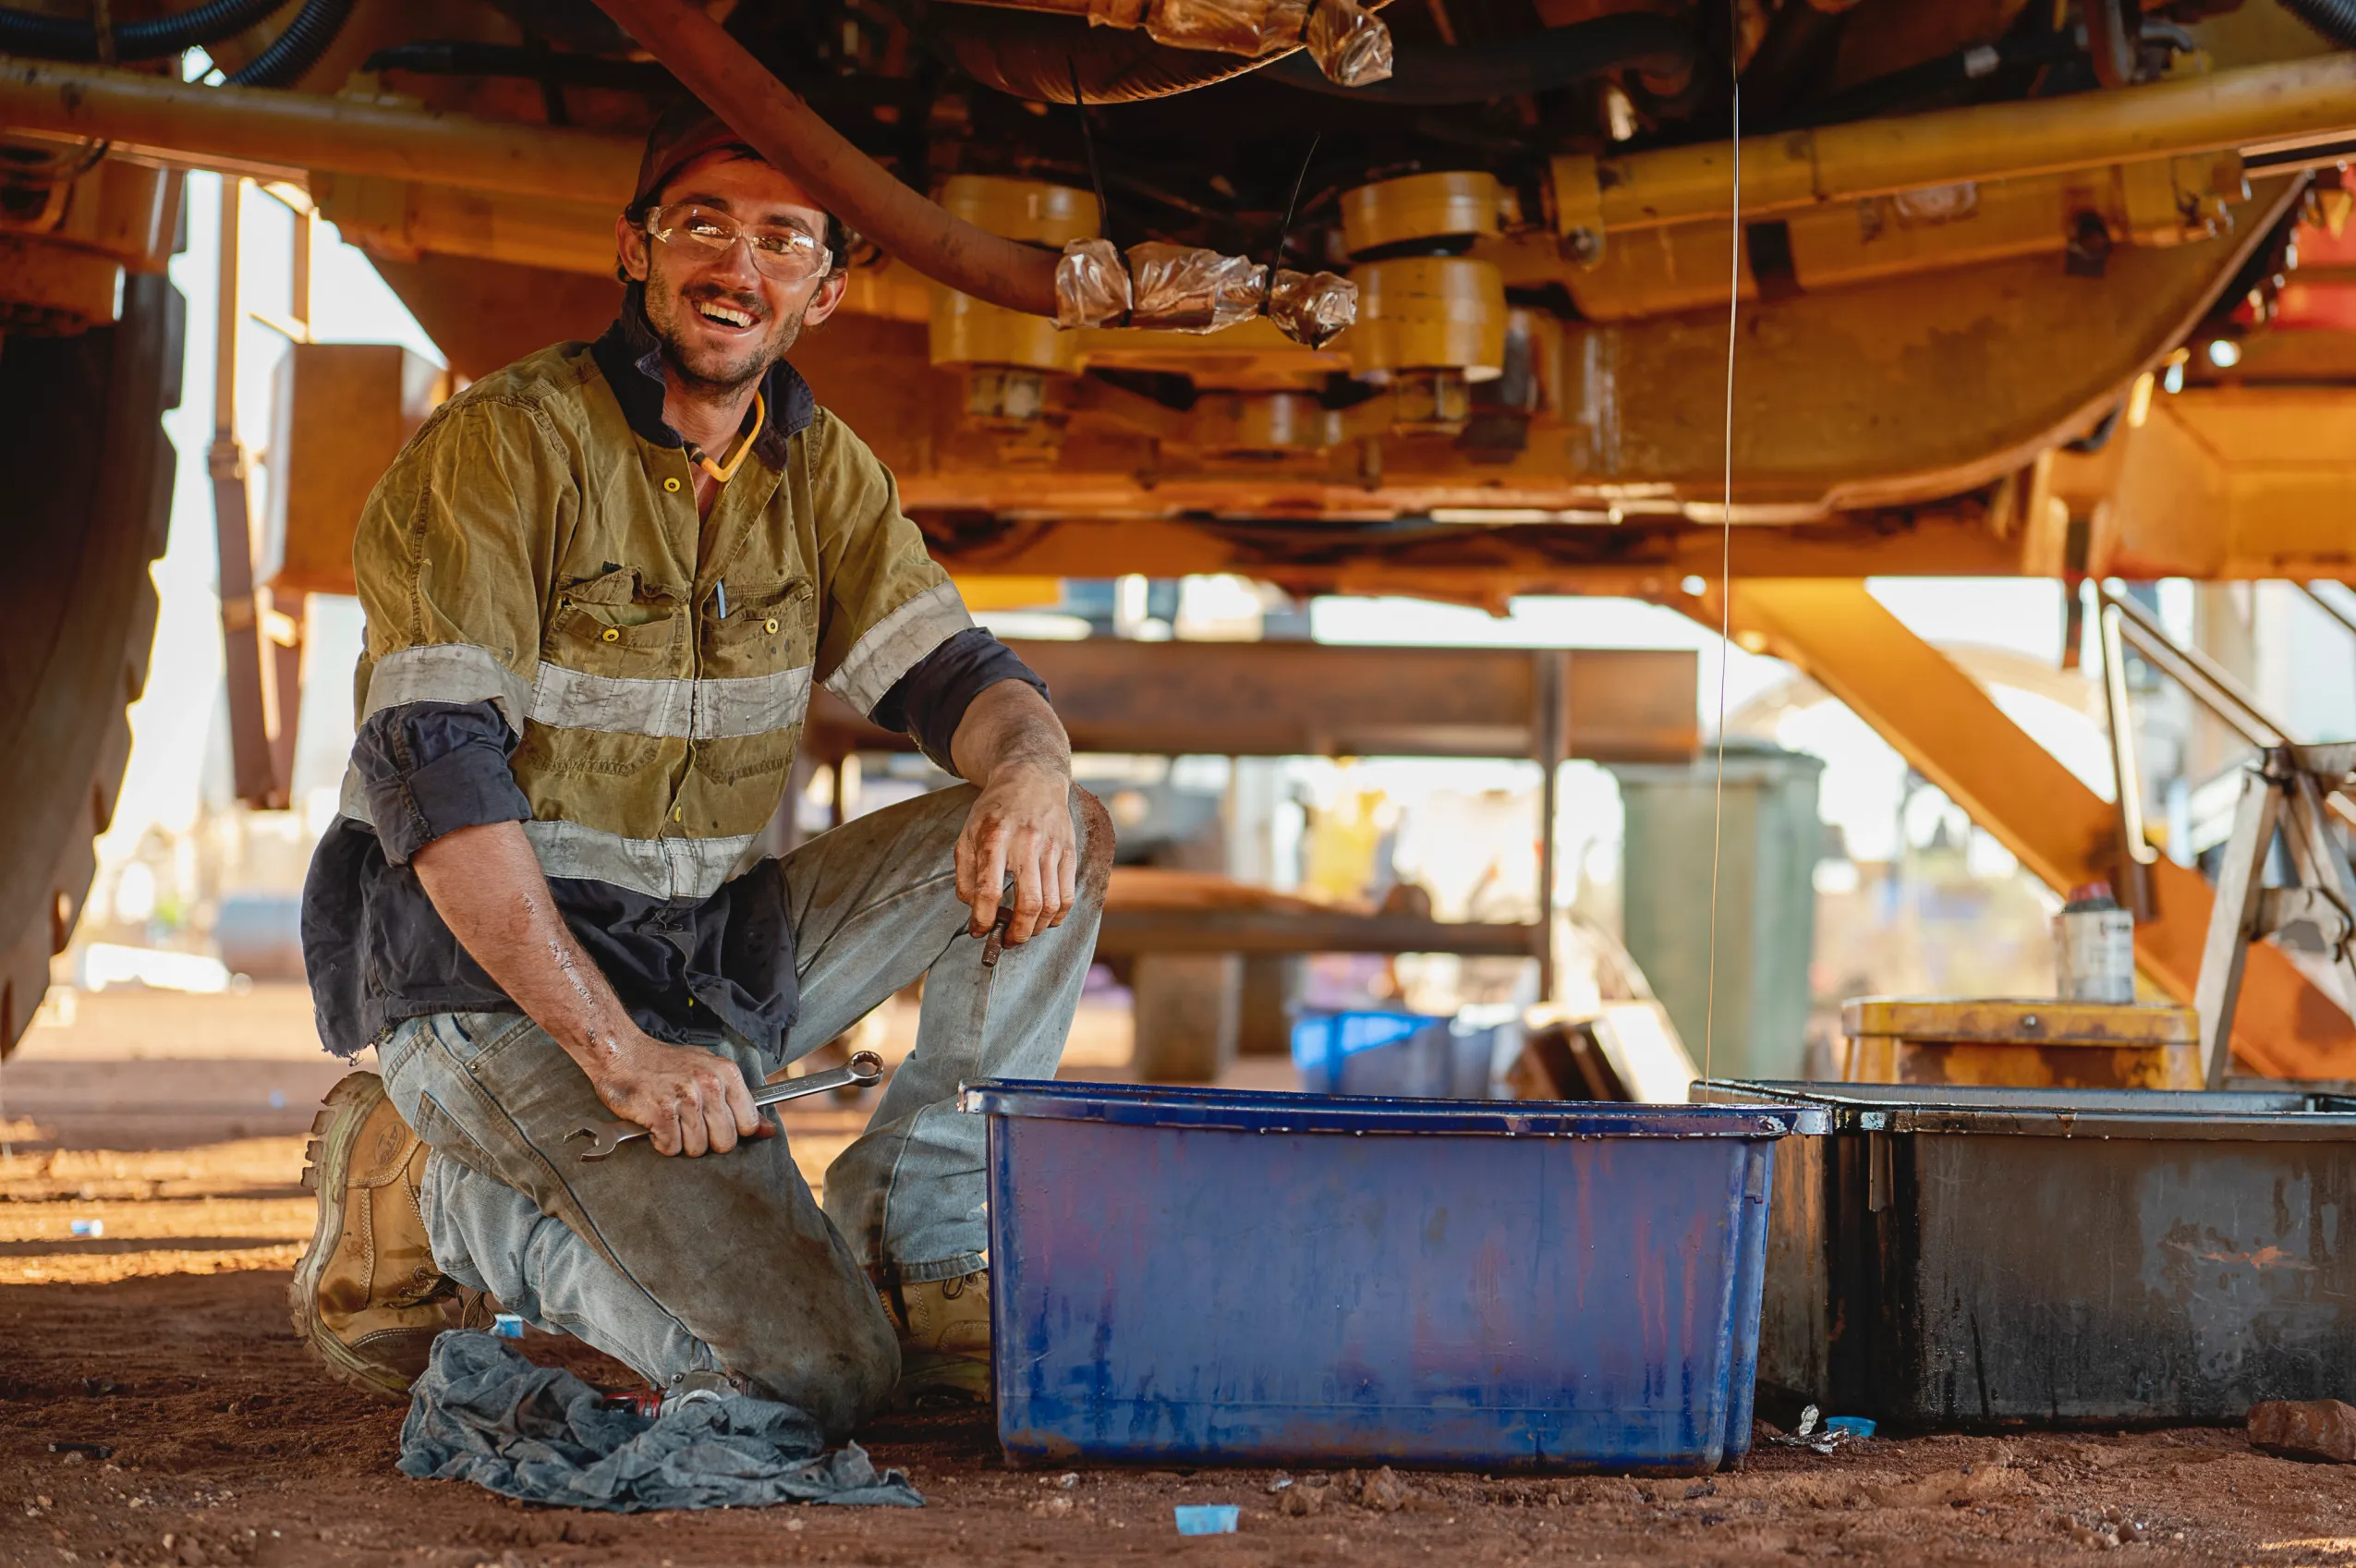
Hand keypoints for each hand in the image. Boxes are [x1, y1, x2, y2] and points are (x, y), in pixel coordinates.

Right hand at [588, 1030, 765, 1156]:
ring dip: (681, 1141)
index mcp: (727, 1074)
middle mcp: (711, 1085)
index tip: (716, 1125)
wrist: (622, 1053)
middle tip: (688, 1123)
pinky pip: (671, 1148)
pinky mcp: (662, 1112)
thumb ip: (739, 1100)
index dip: (732, 1131)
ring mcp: (686, 1099)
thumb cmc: (665, 1064)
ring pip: (698, 1149)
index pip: (749, 1124)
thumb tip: (768, 1131)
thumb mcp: (709, 1070)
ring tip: (671, 1119)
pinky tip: (655, 1124)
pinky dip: (661, 1142)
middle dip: (707, 1140)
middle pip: (725, 1142)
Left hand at [955, 762, 1075, 945]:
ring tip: (1024, 932)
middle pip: (1029, 903)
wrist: (1032, 776)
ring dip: (1037, 928)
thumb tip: (972, 908)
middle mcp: (1026, 843)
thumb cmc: (995, 809)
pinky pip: (1068, 895)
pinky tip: (1045, 920)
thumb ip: (965, 872)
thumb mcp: (968, 833)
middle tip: (1007, 941)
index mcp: (995, 838)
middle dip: (1017, 933)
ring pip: (1051, 904)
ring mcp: (1052, 848)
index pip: (989, 890)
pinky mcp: (1069, 852)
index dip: (983, 919)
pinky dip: (1057, 916)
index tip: (979, 931)